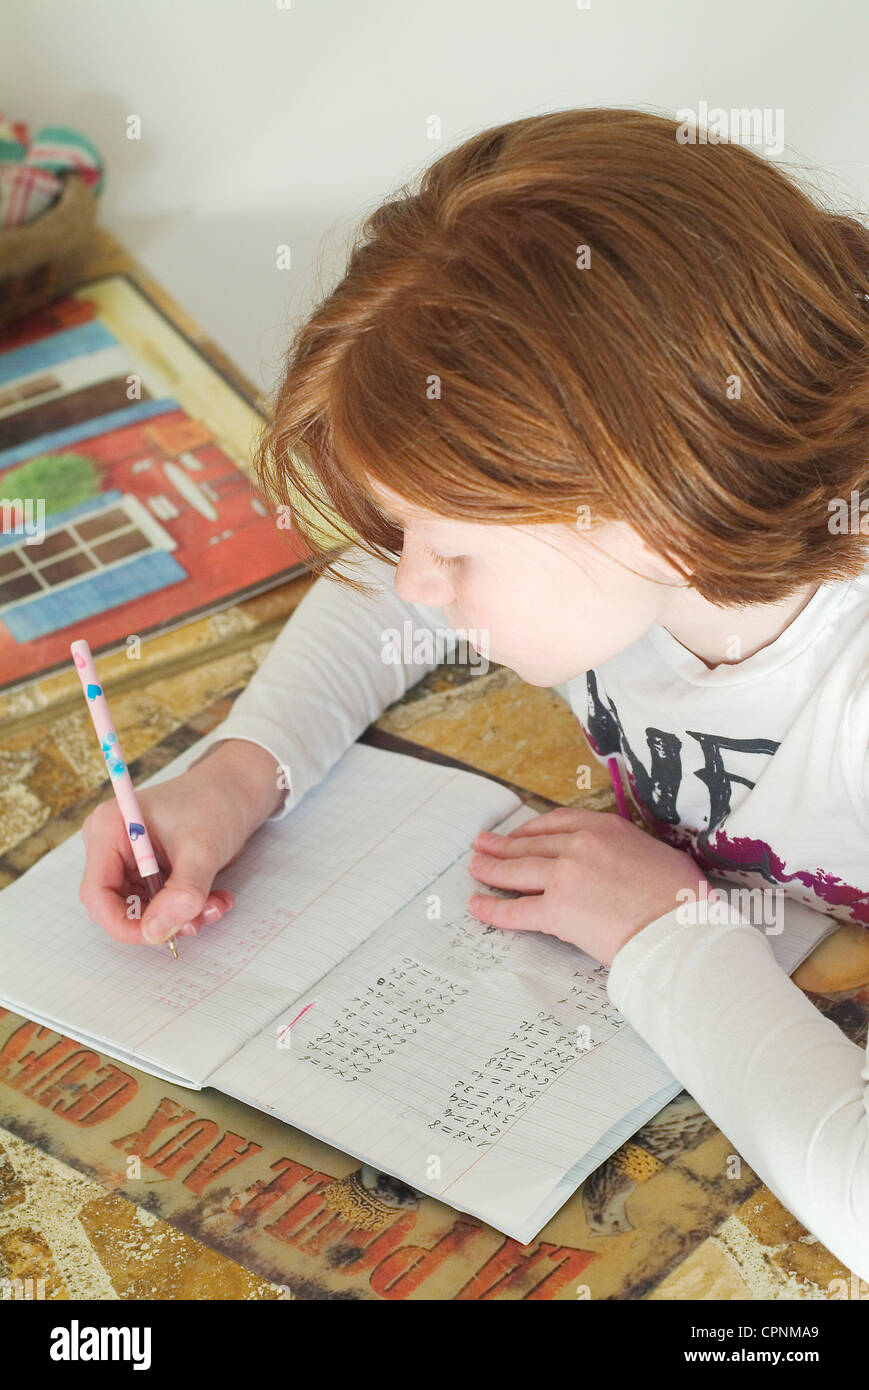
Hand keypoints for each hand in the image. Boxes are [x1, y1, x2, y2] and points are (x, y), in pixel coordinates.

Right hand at [78, 741, 282, 946]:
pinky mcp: (150, 869)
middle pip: (118, 906)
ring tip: (216, 904)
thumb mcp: (202, 850)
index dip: (121, 923)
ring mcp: (130, 859)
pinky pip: (161, 904)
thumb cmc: (216, 802)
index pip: (96, 893)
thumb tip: (155, 932)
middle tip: (198, 918)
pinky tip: (216, 898)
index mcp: (109, 829)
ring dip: (180, 917)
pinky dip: (187, 909)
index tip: (157, 936)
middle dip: (160, 920)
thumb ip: (182, 893)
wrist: (239, 788)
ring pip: (144, 910)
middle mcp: (112, 845)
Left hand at [467, 807, 708, 966]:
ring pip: (517, 870)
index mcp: (606, 828)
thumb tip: (627, 862)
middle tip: (483, 844)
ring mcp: (565, 875)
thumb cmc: (681, 897)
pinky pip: (516, 909)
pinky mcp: (556, 909)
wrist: (678, 927)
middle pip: (531, 844)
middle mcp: (580, 844)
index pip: (557, 822)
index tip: (519, 832)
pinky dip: (492, 908)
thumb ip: (630, 851)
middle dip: (503, 845)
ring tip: (475, 868)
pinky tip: (477, 906)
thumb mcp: (656, 854)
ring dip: (491, 869)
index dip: (532, 828)